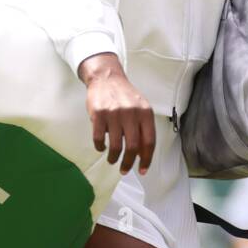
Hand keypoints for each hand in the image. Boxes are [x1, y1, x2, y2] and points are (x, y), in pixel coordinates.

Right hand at [78, 52, 154, 174]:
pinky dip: (100, 147)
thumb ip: (143, 128)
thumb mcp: (141, 108)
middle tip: (124, 169)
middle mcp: (131, 113)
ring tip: (112, 160)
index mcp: (145, 112)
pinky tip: (101, 147)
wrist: (107, 78)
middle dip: (128, 163)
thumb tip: (141, 154)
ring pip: (115, 145)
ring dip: (113, 157)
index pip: (149, 141)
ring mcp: (114, 113)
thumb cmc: (125, 96)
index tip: (142, 169)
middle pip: (132, 146)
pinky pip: (98, 138)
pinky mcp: (98, 114)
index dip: (146, 159)